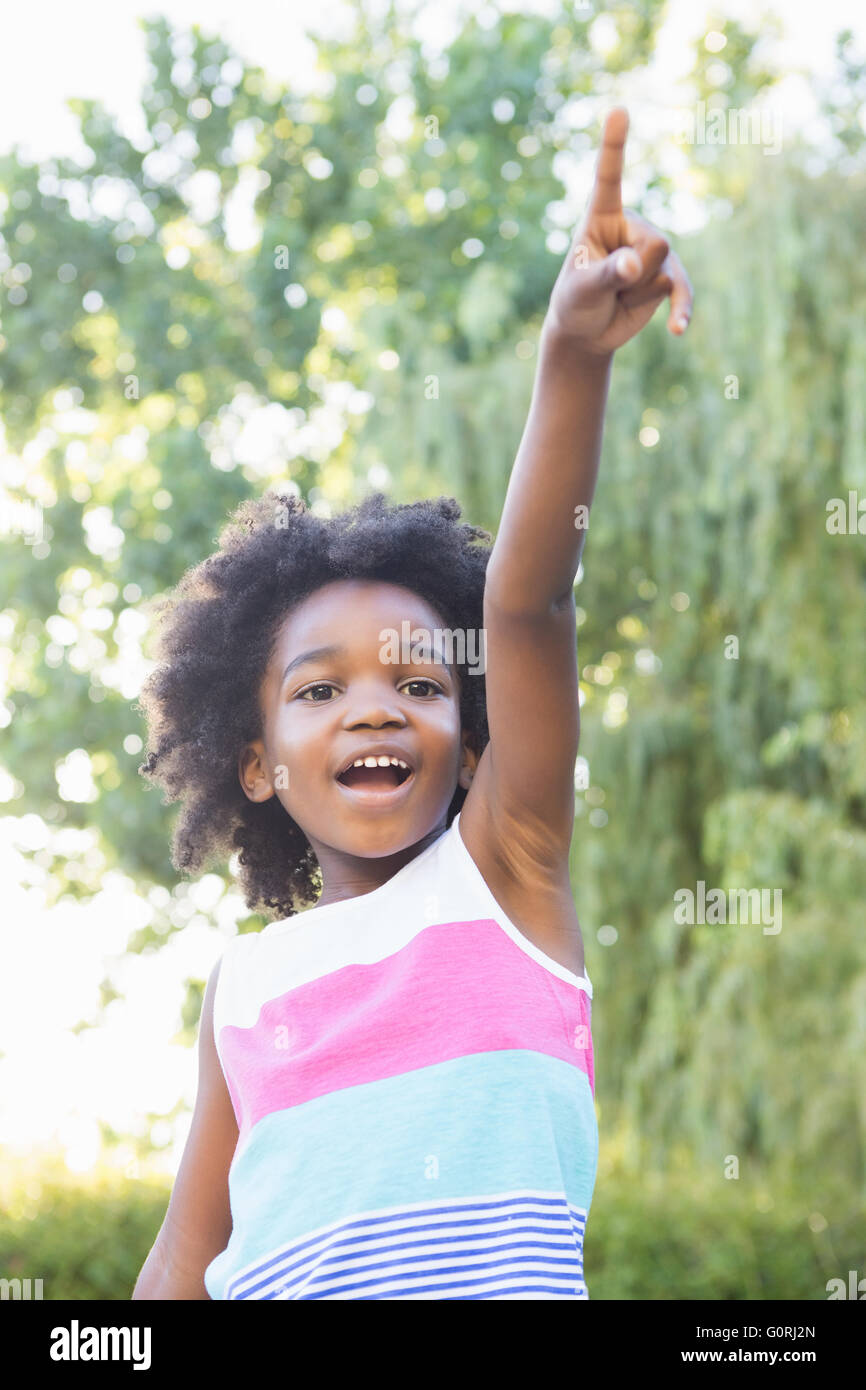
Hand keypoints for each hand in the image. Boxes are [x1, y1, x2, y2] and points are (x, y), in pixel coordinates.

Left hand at [546, 108, 692, 355]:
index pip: (609, 177)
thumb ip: (606, 275)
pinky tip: (677, 330)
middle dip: (632, 275)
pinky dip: (680, 310)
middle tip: (609, 287)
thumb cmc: (576, 302)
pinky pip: (682, 290)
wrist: (588, 331)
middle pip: (655, 243)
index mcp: (602, 216)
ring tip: (620, 297)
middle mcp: (632, 227)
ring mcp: (653, 251)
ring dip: (640, 294)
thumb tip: (634, 265)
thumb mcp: (581, 290)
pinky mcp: (668, 276)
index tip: (618, 110)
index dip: (614, 145)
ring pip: (665, 267)